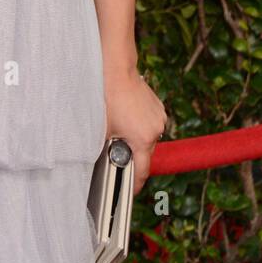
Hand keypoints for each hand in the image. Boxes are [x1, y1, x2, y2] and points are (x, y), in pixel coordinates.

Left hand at [103, 66, 167, 195]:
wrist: (117, 71)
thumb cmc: (108, 98)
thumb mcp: (102, 129)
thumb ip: (104, 149)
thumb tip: (102, 161)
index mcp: (143, 139)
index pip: (143, 171)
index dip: (136, 183)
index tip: (131, 191)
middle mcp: (156, 130)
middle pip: (146, 153)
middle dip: (133, 155)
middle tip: (118, 152)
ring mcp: (159, 117)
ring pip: (148, 137)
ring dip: (137, 138)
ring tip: (121, 128)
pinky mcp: (158, 107)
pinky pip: (150, 123)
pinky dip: (140, 125)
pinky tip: (127, 116)